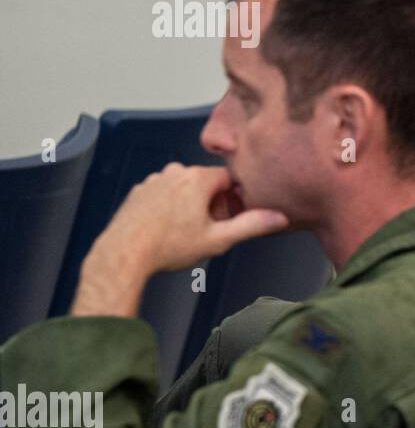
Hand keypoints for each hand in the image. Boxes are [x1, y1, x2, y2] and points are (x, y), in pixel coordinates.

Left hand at [72, 164, 288, 317]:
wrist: (123, 255)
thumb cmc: (168, 247)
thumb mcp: (218, 239)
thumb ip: (251, 225)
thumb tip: (279, 218)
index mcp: (197, 178)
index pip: (229, 178)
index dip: (233, 199)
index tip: (228, 218)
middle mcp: (175, 172)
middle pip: (207, 182)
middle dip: (212, 203)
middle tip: (208, 230)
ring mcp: (154, 180)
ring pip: (185, 188)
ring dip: (191, 204)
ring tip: (185, 232)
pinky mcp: (140, 191)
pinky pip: (165, 193)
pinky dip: (170, 207)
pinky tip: (167, 229)